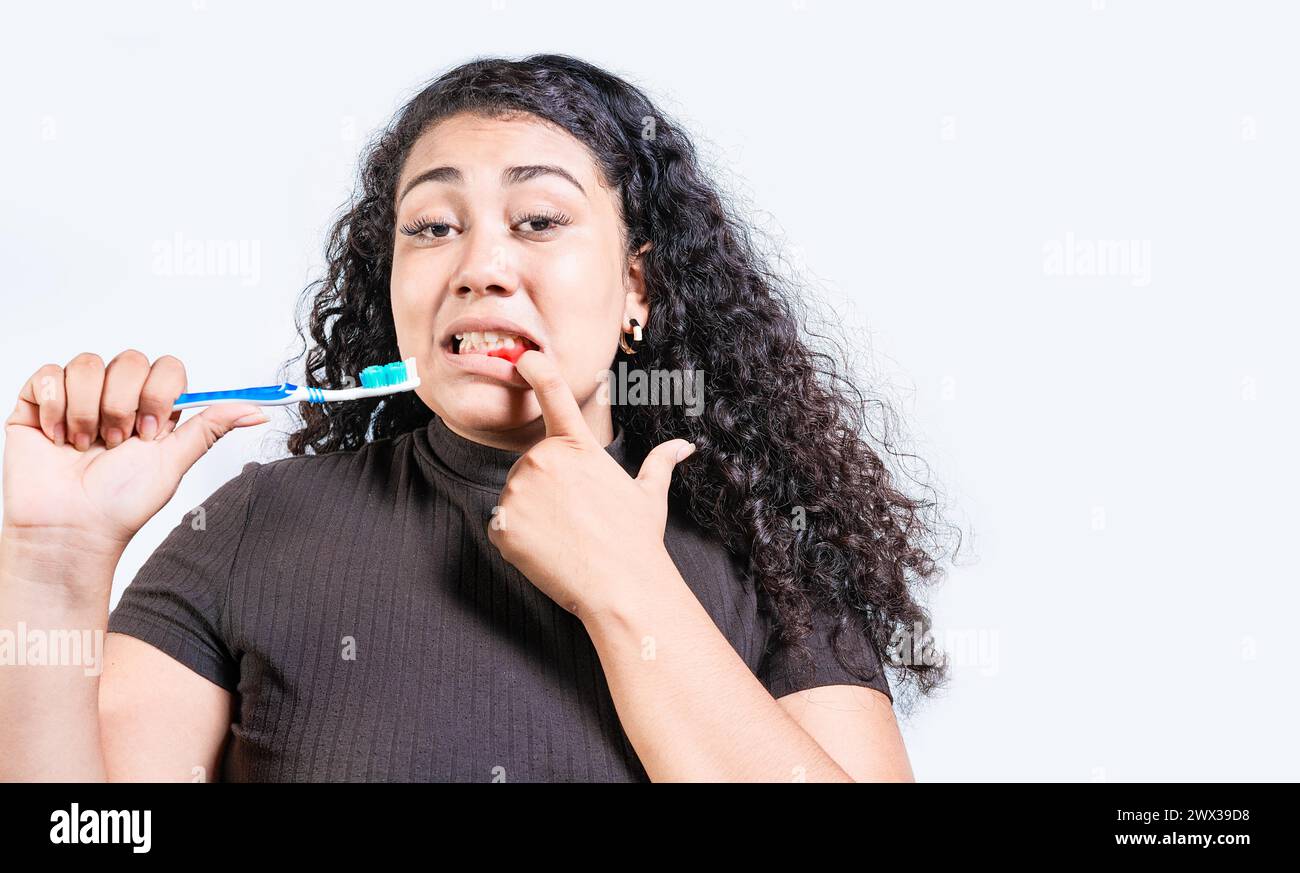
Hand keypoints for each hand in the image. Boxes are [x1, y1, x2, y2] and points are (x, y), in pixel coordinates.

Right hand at [2, 350, 268, 565]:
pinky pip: (48, 374)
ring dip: (88, 411)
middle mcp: (116, 398)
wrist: (70, 528)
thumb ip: (211, 428)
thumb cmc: (121, 504)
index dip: (159, 393)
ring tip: (84, 446)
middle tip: (116, 444)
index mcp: (152, 408)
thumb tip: (257, 412)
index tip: (150, 433)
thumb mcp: (174, 462)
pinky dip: (54, 407)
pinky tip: (58, 438)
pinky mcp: (37, 403)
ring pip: (87, 365)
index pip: (166, 367)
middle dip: (122, 405)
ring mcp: (76, 398)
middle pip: (129, 360)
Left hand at [486, 349, 695, 618]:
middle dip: (546, 489)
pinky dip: (518, 542)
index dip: (536, 369)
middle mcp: (543, 459)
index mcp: (578, 446)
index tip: (525, 358)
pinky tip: (546, 554)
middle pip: (531, 466)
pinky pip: (502, 528)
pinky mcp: (501, 523)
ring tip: (564, 539)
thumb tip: (685, 446)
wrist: (620, 587)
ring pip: (516, 498)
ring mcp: (518, 491)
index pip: (552, 392)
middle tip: (575, 520)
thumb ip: (660, 463)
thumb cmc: (636, 541)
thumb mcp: (650, 495)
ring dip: (531, 515)